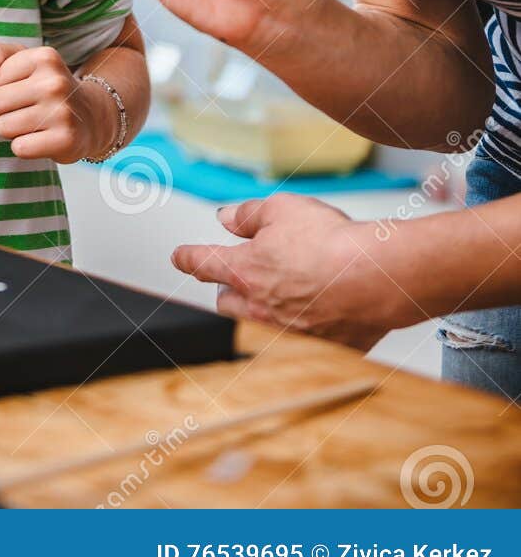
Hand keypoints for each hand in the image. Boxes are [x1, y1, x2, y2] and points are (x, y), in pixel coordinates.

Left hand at [0, 41, 115, 162]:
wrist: (90, 118)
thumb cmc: (46, 88)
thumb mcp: (23, 61)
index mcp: (43, 56)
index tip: (2, 98)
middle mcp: (55, 81)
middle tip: (15, 113)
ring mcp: (63, 110)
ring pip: (3, 127)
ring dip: (10, 131)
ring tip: (29, 124)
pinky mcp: (66, 139)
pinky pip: (20, 148)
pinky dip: (24, 147)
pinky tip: (40, 138)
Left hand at [172, 193, 415, 348]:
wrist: (377, 279)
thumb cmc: (331, 243)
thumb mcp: (281, 208)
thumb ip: (248, 214)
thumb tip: (227, 219)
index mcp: (243, 270)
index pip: (201, 263)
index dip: (187, 257)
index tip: (180, 256)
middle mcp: (259, 307)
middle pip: (225, 299)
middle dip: (227, 285)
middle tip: (243, 270)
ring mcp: (287, 332)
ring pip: (259, 321)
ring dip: (262, 306)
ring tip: (286, 286)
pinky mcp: (319, 348)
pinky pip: (301, 337)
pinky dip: (304, 322)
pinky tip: (323, 305)